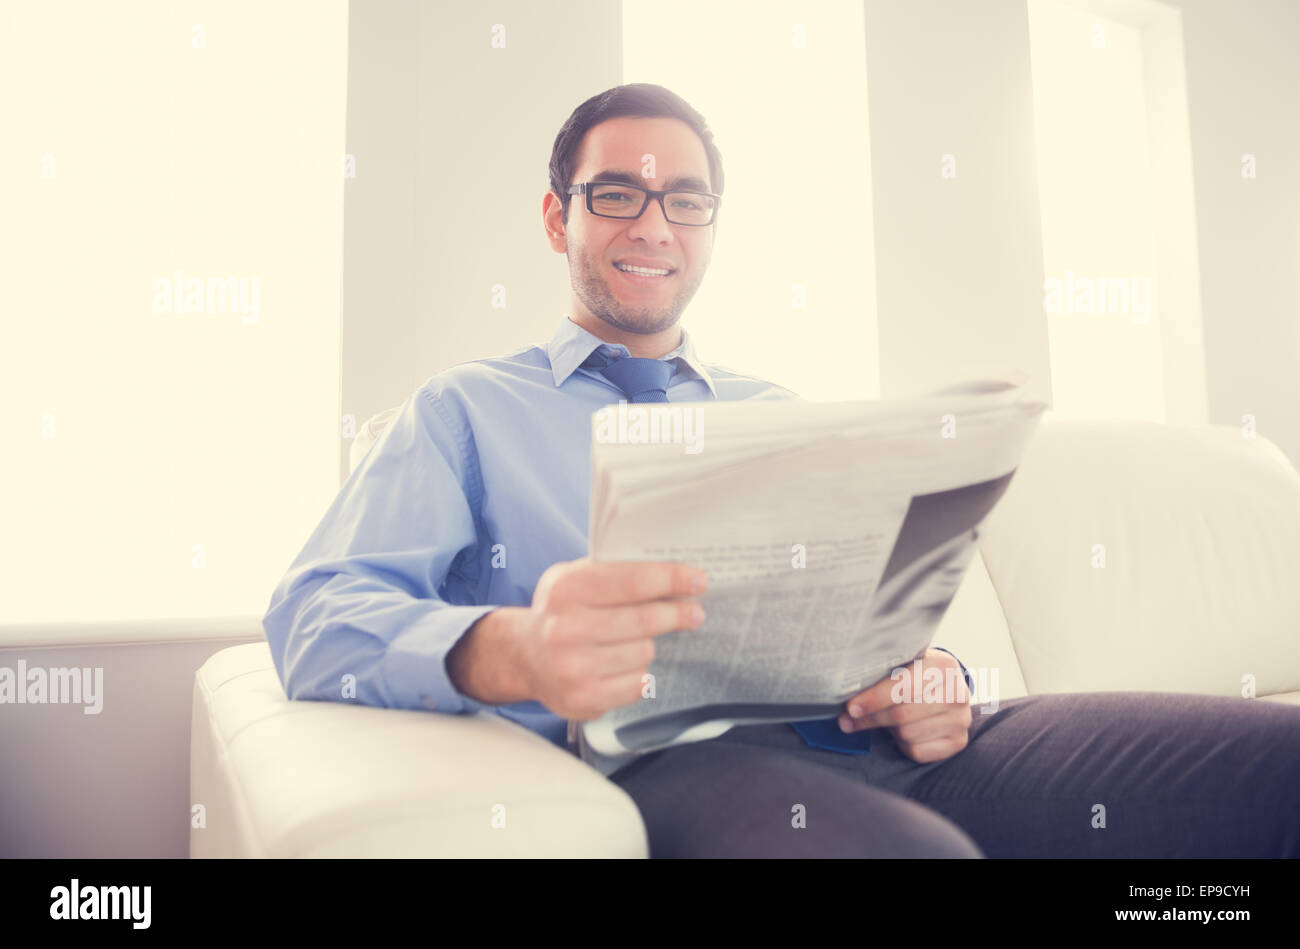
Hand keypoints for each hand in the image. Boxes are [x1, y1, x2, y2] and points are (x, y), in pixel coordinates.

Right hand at [517, 557, 707, 721]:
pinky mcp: (582, 699)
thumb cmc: (564, 611)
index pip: (632, 581)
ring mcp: (571, 667)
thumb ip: (617, 572)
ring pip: (644, 652)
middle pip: (644, 620)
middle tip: (695, 612)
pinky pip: (637, 684)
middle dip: (677, 614)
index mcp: (565, 589)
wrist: (525, 657)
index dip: (671, 579)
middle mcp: (564, 628)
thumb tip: (677, 577)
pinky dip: (639, 674)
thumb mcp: (576, 578)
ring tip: (636, 641)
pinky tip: (625, 666)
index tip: (699, 580)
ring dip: (649, 645)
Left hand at [836, 648, 971, 762]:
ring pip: (907, 734)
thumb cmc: (914, 675)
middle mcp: (958, 692)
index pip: (903, 686)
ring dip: (888, 731)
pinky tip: (901, 733)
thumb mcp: (902, 664)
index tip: (851, 707)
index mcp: (943, 665)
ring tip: (884, 721)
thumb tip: (847, 704)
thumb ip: (879, 676)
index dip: (874, 698)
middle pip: (902, 714)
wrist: (944, 689)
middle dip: (871, 718)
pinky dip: (902, 745)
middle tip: (847, 720)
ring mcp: (961, 719)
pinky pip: (917, 751)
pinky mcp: (959, 742)